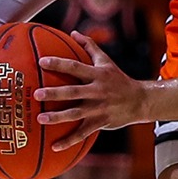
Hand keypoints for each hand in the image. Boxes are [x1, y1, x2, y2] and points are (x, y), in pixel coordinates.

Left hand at [34, 32, 150, 151]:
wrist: (140, 101)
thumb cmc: (119, 79)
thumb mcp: (106, 61)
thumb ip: (89, 46)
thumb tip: (73, 32)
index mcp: (97, 75)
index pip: (75, 67)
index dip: (58, 63)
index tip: (41, 62)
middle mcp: (97, 91)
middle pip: (73, 92)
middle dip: (55, 93)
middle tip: (37, 93)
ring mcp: (98, 108)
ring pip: (76, 114)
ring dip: (58, 117)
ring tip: (40, 118)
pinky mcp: (100, 122)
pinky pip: (82, 133)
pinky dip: (68, 141)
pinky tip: (54, 146)